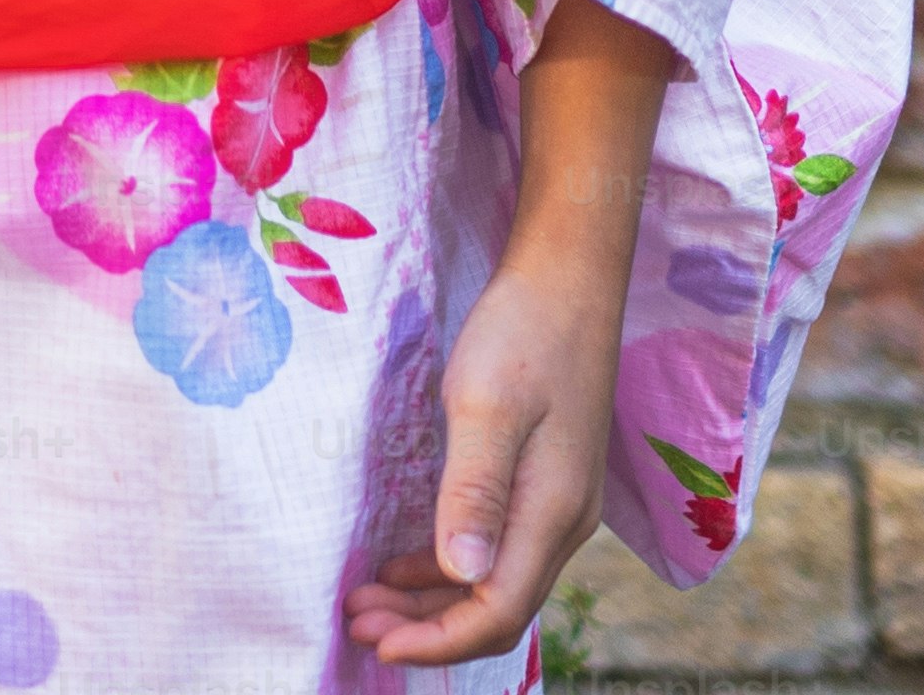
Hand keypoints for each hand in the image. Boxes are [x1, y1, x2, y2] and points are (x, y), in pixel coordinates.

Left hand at [341, 245, 619, 664]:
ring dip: (433, 602)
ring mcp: (555, 502)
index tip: (377, 644)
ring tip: (367, 601)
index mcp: (552, 512)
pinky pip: (496, 550)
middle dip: (426, 629)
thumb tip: (464, 574)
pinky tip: (404, 564)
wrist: (569, 279)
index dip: (439, 641)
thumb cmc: (524, 333)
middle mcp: (561, 521)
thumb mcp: (487, 405)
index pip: (498, 610)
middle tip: (354, 621)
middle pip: (496, 606)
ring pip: (496, 581)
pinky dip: (449, 567)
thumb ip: (475, 490)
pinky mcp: (541, 480)